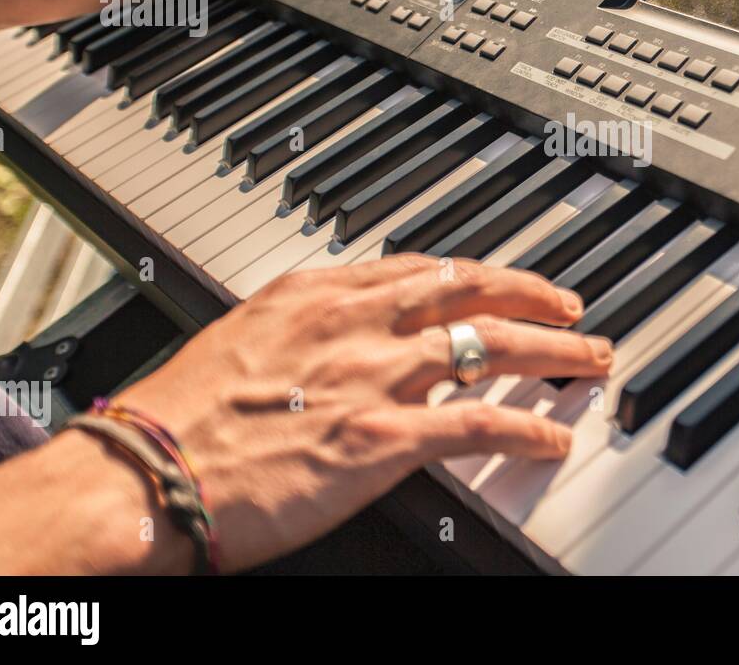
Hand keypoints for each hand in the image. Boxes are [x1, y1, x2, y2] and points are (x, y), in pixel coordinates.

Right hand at [114, 255, 611, 572]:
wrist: (149, 470)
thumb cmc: (180, 414)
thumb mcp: (244, 337)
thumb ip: (304, 323)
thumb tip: (339, 327)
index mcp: (320, 295)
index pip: (424, 269)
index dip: (480, 274)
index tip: (508, 281)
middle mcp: (358, 325)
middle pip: (474, 294)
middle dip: (534, 296)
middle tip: (573, 308)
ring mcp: (376, 379)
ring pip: (493, 349)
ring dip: (554, 353)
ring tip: (589, 361)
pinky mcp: (383, 440)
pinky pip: (479, 426)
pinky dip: (527, 430)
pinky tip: (554, 438)